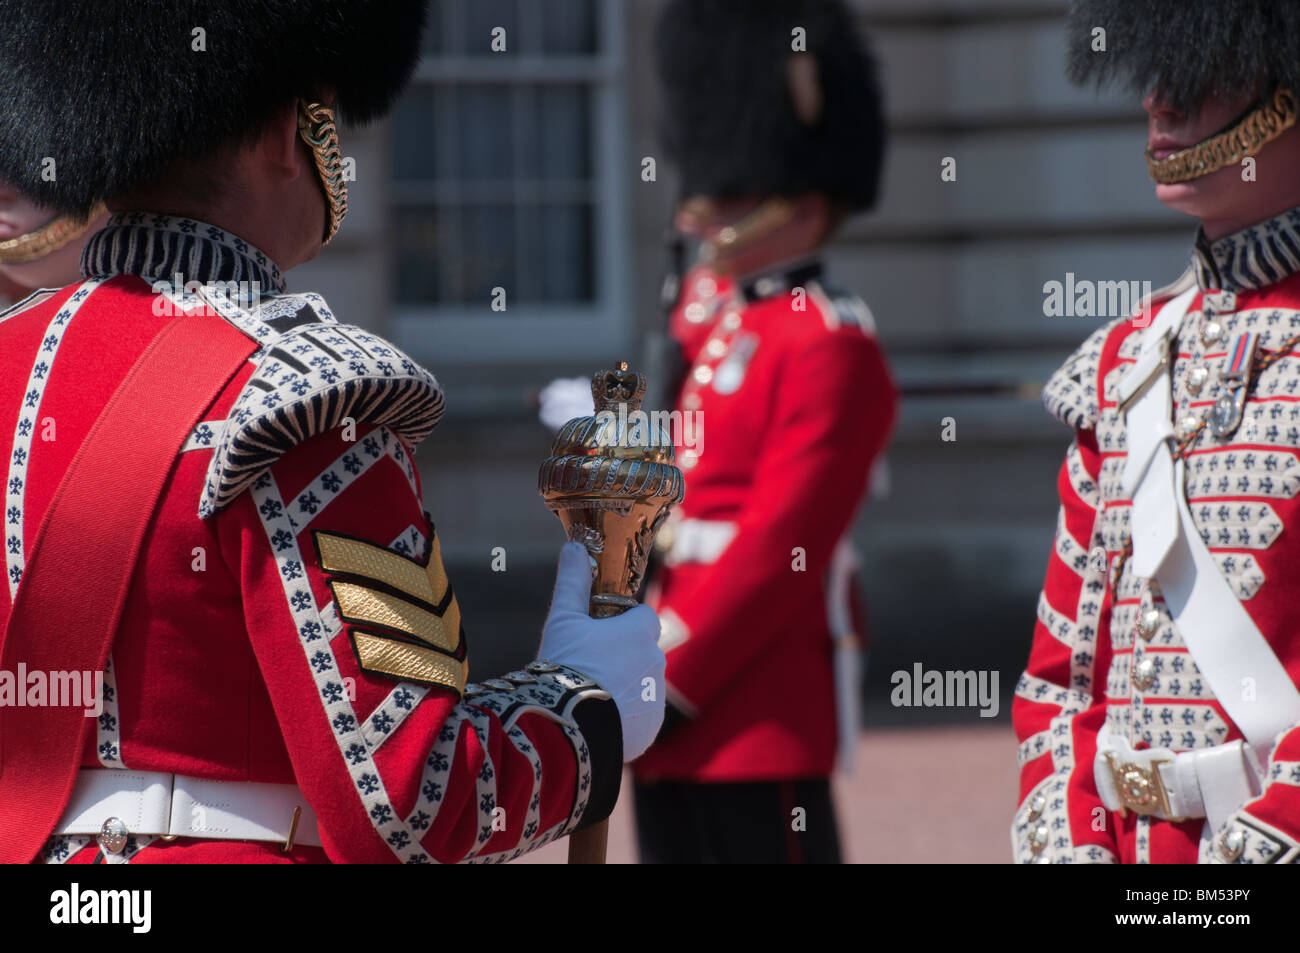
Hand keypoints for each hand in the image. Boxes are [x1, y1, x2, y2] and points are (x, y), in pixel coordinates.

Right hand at [538, 542, 665, 759]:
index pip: (644, 618)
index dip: (623, 624)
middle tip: (590, 668)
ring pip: (643, 685)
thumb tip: (575, 547)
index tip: (601, 635)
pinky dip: (626, 717)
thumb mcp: (563, 617)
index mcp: (640, 632)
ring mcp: (656, 697)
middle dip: (623, 658)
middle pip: (643, 653)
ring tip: (590, 697)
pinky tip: (599, 719)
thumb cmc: (565, 664)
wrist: (567, 724)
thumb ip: (572, 581)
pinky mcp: (651, 727)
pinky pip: (641, 716)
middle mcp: (656, 662)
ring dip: (625, 688)